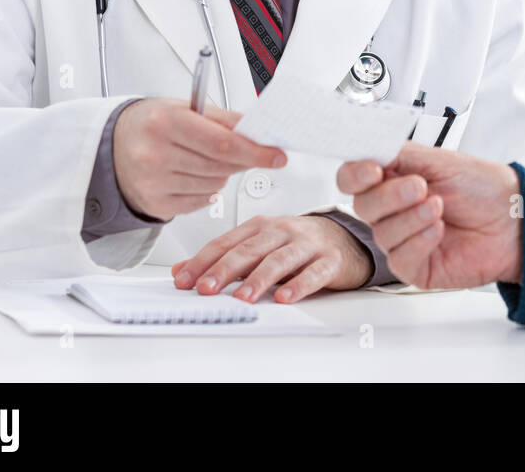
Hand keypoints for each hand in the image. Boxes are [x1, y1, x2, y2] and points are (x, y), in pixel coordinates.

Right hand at [112, 98, 286, 220]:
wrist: (110, 147)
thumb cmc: (150, 124)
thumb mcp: (183, 107)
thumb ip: (222, 119)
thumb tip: (258, 132)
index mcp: (164, 122)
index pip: (222, 143)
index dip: (256, 152)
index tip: (277, 156)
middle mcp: (154, 154)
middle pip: (221, 166)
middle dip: (241, 160)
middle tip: (242, 151)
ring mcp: (152, 183)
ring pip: (214, 185)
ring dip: (221, 174)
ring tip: (202, 159)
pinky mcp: (154, 204)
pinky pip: (199, 201)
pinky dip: (205, 189)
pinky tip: (191, 175)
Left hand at [171, 214, 373, 302]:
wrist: (342, 237)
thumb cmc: (294, 243)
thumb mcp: (257, 245)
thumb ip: (222, 257)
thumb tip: (182, 270)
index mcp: (260, 226)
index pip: (226, 243)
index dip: (203, 261)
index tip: (184, 280)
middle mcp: (282, 231)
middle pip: (250, 250)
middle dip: (225, 269)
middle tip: (207, 288)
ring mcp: (306, 244)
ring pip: (280, 260)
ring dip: (259, 279)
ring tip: (243, 297)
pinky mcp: (329, 260)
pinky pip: (314, 273)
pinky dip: (299, 285)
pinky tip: (286, 297)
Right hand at [336, 142, 521, 289]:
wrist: (514, 219)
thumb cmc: (483, 188)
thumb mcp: (438, 160)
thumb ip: (398, 153)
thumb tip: (366, 145)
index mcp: (393, 179)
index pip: (352, 178)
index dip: (355, 175)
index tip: (372, 170)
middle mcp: (393, 210)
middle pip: (362, 206)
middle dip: (390, 195)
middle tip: (421, 187)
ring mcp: (403, 239)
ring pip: (381, 232)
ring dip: (411, 217)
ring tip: (439, 207)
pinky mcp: (415, 267)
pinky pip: (399, 258)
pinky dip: (419, 240)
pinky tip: (439, 230)